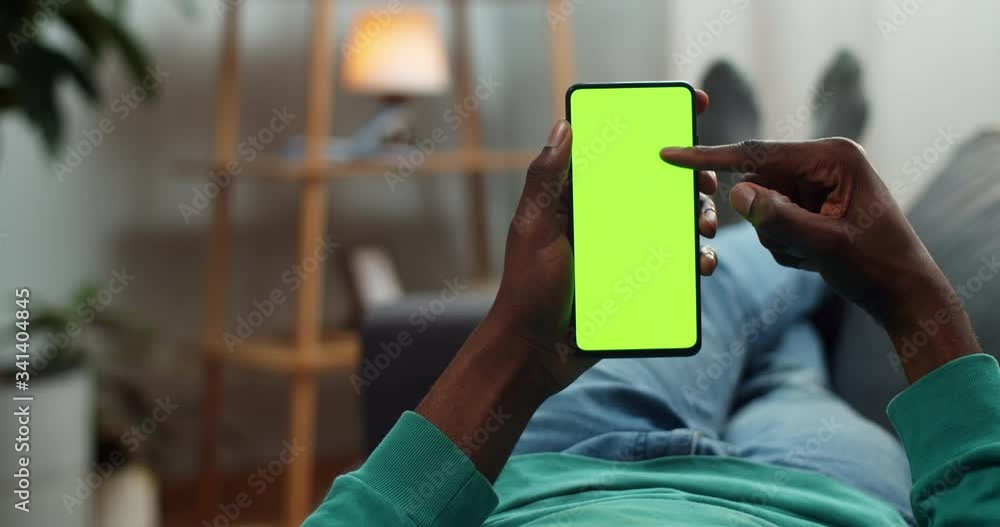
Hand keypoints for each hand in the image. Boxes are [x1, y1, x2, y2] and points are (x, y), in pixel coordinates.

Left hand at [490, 89, 717, 392]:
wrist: (535, 353)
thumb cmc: (527, 288)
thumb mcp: (534, 229)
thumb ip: (546, 180)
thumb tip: (565, 126)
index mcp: (580, 199)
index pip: (620, 152)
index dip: (653, 127)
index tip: (691, 106)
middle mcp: (606, 220)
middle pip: (657, 185)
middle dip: (689, 178)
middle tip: (706, 182)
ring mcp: (625, 251)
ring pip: (674, 223)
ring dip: (699, 218)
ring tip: (706, 226)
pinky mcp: (638, 283)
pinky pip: (675, 266)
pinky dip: (694, 261)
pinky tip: (703, 264)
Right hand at [660, 138, 979, 380]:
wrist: (906, 295)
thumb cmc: (876, 267)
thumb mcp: (825, 247)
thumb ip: (779, 219)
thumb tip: (738, 193)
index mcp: (833, 157)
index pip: (758, 154)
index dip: (710, 157)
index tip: (672, 154)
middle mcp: (824, 163)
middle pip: (759, 183)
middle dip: (768, 222)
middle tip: (799, 247)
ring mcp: (817, 184)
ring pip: (762, 206)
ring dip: (777, 238)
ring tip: (814, 256)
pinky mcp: (812, 204)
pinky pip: (772, 221)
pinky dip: (784, 245)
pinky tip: (814, 257)